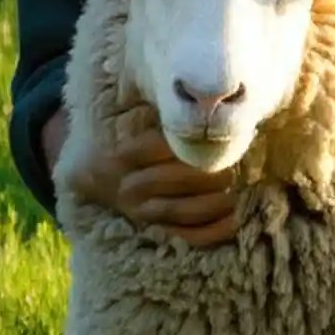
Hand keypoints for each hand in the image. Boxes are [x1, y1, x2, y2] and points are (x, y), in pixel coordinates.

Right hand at [44, 108, 240, 246]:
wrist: (98, 180)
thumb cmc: (135, 146)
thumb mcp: (140, 125)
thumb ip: (166, 116)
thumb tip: (202, 99)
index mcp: (123, 156)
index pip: (157, 147)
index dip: (188, 143)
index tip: (217, 139)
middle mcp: (128, 185)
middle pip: (170, 180)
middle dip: (205, 176)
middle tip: (232, 170)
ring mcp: (140, 211)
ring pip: (178, 211)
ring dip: (212, 205)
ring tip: (236, 194)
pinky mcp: (155, 229)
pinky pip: (184, 235)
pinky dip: (210, 231)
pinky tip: (233, 221)